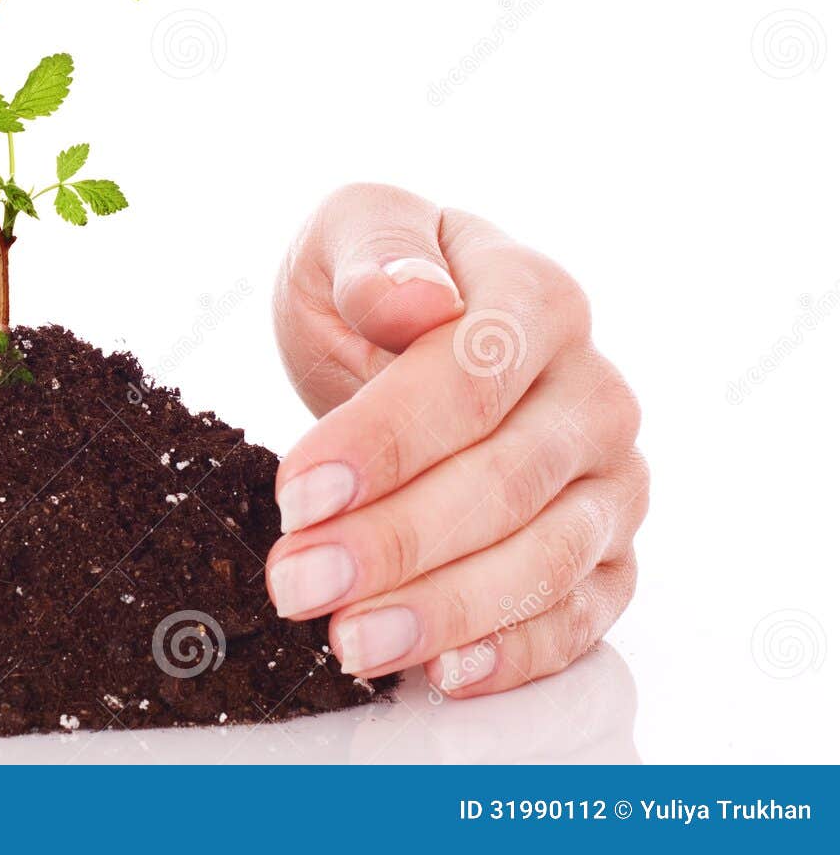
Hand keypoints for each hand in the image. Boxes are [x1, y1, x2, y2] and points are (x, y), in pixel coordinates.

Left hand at [269, 184, 645, 696]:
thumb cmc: (374, 280)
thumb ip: (376, 254)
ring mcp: (608, 475)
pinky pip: (581, 614)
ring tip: (350, 641)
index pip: (471, 378)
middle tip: (298, 583)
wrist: (404, 328)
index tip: (297, 490)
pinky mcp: (606, 548)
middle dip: (396, 542)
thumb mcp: (352, 231)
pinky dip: (517, 652)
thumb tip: (413, 295)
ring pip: (548, 559)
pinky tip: (443, 673)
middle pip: (508, 481)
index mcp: (536, 298)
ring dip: (445, 610)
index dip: (385, 441)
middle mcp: (591, 390)